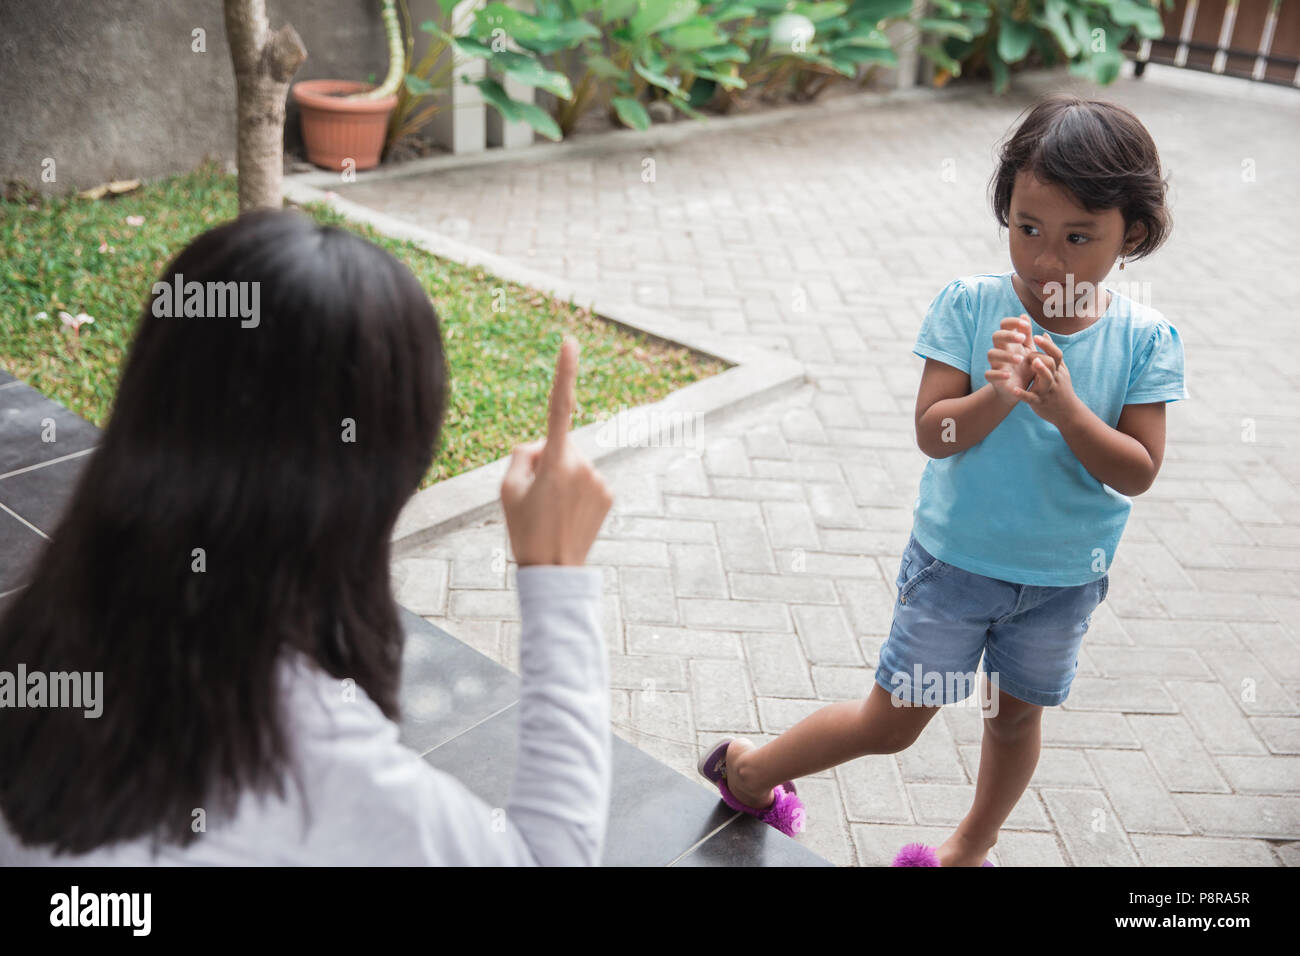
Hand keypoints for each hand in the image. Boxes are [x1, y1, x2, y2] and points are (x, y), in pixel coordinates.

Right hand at [500, 338, 613, 565]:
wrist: (554, 572)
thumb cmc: (524, 530)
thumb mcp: (507, 488)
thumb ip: (523, 455)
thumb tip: (543, 444)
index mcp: (556, 461)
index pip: (558, 408)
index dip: (564, 373)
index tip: (569, 343)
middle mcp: (583, 465)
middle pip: (558, 446)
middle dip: (545, 462)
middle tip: (535, 499)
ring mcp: (599, 479)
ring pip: (573, 465)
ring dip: (561, 480)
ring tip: (552, 512)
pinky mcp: (609, 493)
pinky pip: (586, 481)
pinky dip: (575, 492)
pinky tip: (568, 516)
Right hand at [985, 314, 1039, 403]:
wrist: (1019, 390)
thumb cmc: (1024, 367)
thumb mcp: (1029, 350)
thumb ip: (1027, 334)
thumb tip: (1024, 315)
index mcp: (1008, 341)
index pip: (1004, 325)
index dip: (1013, 322)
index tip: (1026, 326)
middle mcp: (1000, 350)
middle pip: (996, 336)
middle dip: (1008, 335)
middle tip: (1022, 338)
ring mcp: (996, 364)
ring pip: (991, 354)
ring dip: (1005, 355)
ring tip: (1020, 359)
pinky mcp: (994, 379)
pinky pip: (989, 374)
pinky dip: (998, 374)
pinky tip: (1009, 375)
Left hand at [1010, 333, 1080, 427]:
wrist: (1068, 413)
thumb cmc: (1060, 387)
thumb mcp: (1059, 370)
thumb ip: (1051, 353)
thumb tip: (1044, 334)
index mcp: (1058, 369)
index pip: (1056, 354)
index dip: (1048, 345)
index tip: (1037, 336)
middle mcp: (1054, 378)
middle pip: (1051, 363)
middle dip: (1040, 357)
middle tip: (1028, 354)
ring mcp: (1048, 390)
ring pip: (1047, 379)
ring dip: (1040, 370)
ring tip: (1033, 363)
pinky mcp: (1040, 402)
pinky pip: (1032, 398)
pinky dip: (1023, 394)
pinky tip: (1014, 390)